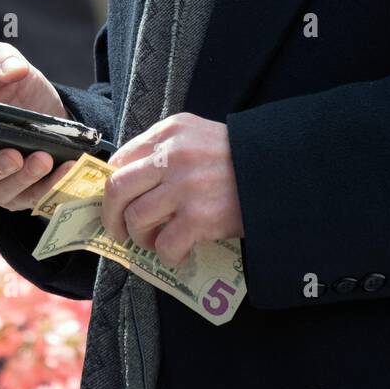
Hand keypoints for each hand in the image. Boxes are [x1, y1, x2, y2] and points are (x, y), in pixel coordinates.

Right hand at [0, 42, 77, 211]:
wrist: (58, 115)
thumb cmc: (21, 94)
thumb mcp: (12, 68)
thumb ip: (1, 60)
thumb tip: (12, 70)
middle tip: (14, 155)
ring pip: (0, 193)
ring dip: (23, 179)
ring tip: (44, 158)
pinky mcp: (25, 196)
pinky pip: (34, 198)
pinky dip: (51, 185)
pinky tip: (66, 168)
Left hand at [102, 113, 243, 267]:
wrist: (278, 173)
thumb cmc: (237, 158)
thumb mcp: (197, 137)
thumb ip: (166, 151)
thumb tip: (131, 184)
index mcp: (169, 133)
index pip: (121, 159)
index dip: (113, 188)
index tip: (117, 204)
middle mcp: (172, 155)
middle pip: (118, 188)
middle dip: (111, 216)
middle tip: (119, 231)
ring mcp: (185, 186)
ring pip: (136, 219)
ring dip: (140, 238)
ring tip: (155, 241)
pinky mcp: (199, 217)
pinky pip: (165, 244)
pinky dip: (167, 255)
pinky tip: (179, 253)